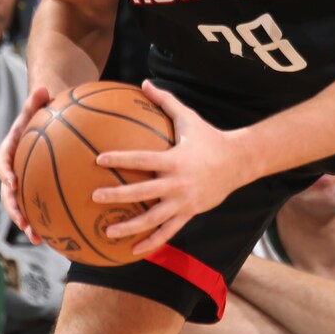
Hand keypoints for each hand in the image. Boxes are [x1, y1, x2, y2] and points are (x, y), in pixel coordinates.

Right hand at [0, 84, 50, 234]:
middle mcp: (13, 171)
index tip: (12, 182)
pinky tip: (58, 237)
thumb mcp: (37, 106)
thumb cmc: (40, 114)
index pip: (3, 163)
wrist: (44, 124)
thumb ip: (37, 100)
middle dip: (14, 209)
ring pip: (21, 206)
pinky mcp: (35, 191)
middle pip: (9, 193)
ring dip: (27, 223)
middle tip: (23, 221)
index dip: (6, 174)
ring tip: (37, 238)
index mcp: (9, 152)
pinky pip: (38, 207)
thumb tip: (43, 87)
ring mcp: (23, 184)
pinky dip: (45, 221)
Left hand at [91, 80, 240, 255]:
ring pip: (153, 218)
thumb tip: (144, 82)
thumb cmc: (209, 137)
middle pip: (143, 192)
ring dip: (130, 227)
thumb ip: (166, 101)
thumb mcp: (189, 118)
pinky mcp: (189, 213)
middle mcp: (178, 183)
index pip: (143, 159)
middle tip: (95, 196)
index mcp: (175, 160)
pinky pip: (168, 231)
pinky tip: (133, 250)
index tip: (99, 159)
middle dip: (118, 195)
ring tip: (108, 233)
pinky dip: (151, 242)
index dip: (121, 159)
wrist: (239, 162)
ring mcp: (184, 201)